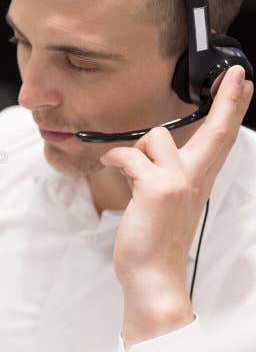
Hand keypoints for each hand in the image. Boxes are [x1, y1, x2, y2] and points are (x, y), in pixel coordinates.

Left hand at [101, 65, 253, 348]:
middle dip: (227, 100)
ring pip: (156, 137)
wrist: (153, 276)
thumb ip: (157, 176)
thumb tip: (135, 157)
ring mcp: (178, 183)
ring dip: (135, 150)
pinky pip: (129, 156)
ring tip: (127, 171)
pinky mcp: (157, 188)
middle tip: (236, 75)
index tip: (241, 83)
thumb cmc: (152, 242)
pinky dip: (114, 160)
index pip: (219, 140)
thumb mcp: (161, 202)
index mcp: (197, 182)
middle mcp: (194, 179)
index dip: (230, 109)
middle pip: (216, 132)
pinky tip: (110, 168)